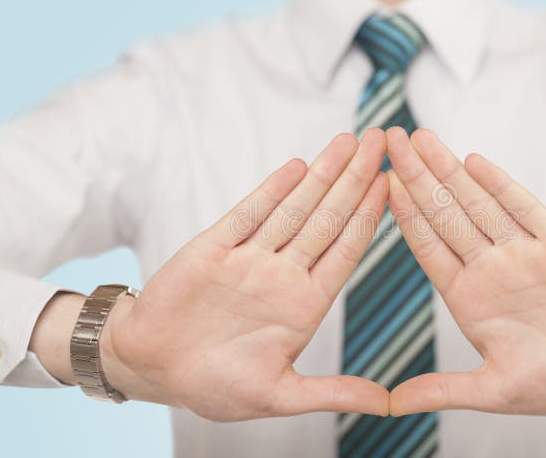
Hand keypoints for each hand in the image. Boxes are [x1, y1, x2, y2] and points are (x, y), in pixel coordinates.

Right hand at [100, 130, 389, 421]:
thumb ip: (332, 393)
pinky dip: (272, 190)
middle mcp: (283, 275)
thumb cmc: (212, 386)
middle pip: (328, 219)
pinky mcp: (214, 248)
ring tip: (348, 142)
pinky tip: (298, 167)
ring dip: (321, 175)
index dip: (370, 216)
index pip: (346, 251)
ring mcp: (250, 258)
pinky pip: (248, 213)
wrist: (150, 369)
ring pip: (293, 209)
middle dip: (355, 180)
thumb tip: (388, 404)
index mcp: (304, 305)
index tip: (395, 184)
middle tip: (380, 142)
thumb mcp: (279, 395)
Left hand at [385, 128, 545, 415]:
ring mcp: (522, 251)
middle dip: (416, 178)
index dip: (403, 216)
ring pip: (477, 203)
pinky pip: (523, 206)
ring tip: (421, 139)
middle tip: (390, 141)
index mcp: (469, 299)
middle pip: (444, 214)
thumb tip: (389, 405)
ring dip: (449, 170)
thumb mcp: (499, 390)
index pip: (427, 248)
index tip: (377, 185)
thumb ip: (445, 390)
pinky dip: (499, 184)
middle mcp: (489, 268)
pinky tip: (472, 162)